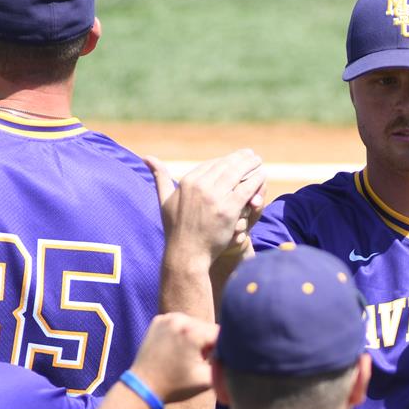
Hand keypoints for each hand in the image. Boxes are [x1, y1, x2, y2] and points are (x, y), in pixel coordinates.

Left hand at [128, 312, 217, 403]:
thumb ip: (225, 365)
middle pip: (208, 328)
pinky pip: (180, 324)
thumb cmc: (175, 386)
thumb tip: (235, 357)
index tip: (217, 362)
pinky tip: (177, 349)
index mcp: (192, 332)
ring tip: (187, 356)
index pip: (221, 334)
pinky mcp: (158, 321)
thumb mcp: (207, 380)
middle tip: (201, 361)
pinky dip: (183, 334)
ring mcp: (167, 318)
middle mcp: (180, 319)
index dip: (223, 349)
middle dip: (209, 343)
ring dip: (197, 337)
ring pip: (195, 324)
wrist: (143, 387)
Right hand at [144, 150, 266, 272]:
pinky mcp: (228, 209)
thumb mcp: (164, 200)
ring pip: (238, 174)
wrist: (186, 254)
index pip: (211, 164)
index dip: (225, 160)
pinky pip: (246, 189)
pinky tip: (262, 176)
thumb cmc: (175, 229)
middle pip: (226, 165)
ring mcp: (215, 197)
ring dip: (250, 165)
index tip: (235, 158)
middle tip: (252, 155)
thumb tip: (146, 158)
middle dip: (241, 158)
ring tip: (258, 162)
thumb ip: (159, 177)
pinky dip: (256, 180)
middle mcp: (200, 186)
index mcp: (187, 181)